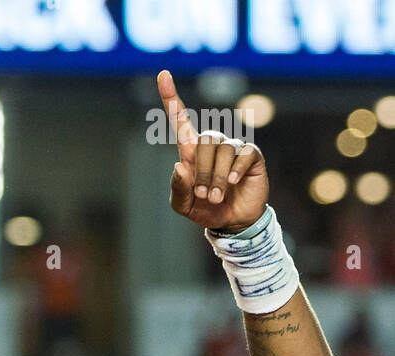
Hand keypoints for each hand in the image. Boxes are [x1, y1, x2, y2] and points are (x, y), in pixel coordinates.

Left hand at [157, 69, 267, 232]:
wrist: (232, 223)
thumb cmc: (205, 209)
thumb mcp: (184, 206)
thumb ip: (178, 188)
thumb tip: (180, 165)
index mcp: (192, 152)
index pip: (181, 121)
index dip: (171, 98)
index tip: (163, 74)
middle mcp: (213, 144)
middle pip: (204, 141)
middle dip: (201, 172)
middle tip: (204, 194)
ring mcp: (233, 148)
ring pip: (222, 150)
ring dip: (216, 177)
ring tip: (217, 196)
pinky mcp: (251, 155)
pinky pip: (242, 154)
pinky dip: (234, 170)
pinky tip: (233, 182)